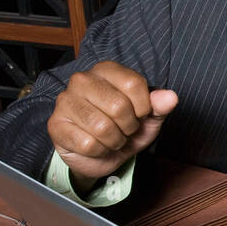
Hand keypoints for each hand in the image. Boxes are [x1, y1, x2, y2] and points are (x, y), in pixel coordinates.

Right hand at [47, 60, 177, 190]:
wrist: (101, 155)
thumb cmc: (125, 128)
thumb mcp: (149, 117)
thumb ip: (160, 106)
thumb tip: (171, 97)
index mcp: (107, 70)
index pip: (134, 83)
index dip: (144, 107)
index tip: (140, 114)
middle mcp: (82, 80)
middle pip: (118, 106)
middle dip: (129, 127)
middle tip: (124, 129)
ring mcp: (65, 101)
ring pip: (102, 127)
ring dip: (115, 141)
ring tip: (111, 138)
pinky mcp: (55, 125)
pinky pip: (88, 144)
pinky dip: (100, 151)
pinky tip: (96, 146)